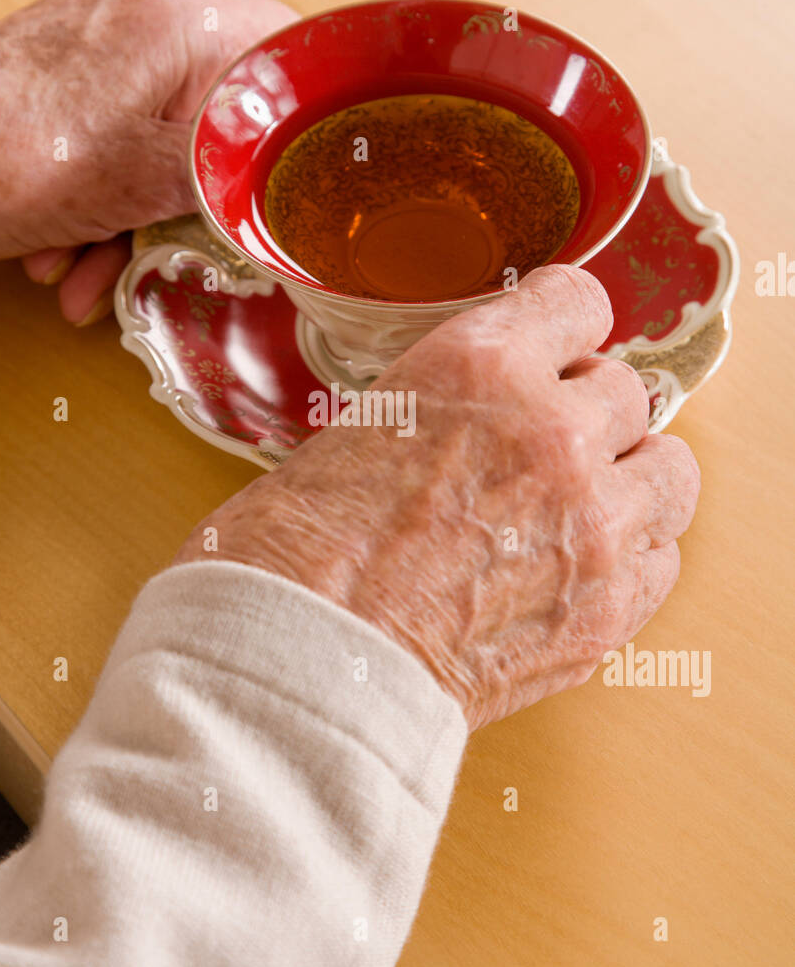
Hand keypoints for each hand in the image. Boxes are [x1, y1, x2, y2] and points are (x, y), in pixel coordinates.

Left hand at [0, 0, 296, 322]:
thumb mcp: (147, 182)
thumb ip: (233, 169)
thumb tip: (285, 186)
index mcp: (176, 20)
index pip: (284, 48)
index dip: (305, 118)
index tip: (307, 174)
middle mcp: (140, 14)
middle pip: (218, 110)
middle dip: (196, 198)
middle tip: (194, 247)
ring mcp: (97, 43)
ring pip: (161, 137)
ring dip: (138, 217)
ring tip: (98, 271)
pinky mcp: (62, 75)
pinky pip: (113, 140)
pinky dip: (101, 201)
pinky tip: (68, 254)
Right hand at [174, 266, 699, 730]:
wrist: (305, 663)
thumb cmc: (298, 552)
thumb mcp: (361, 424)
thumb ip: (450, 404)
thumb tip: (483, 415)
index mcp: (482, 366)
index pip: (578, 302)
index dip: (565, 328)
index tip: (561, 348)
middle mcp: (554, 433)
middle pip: (627, 392)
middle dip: (588, 413)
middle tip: (546, 446)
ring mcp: (593, 524)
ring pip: (670, 471)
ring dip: (630, 479)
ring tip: (583, 505)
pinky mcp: (606, 609)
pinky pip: (662, 559)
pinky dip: (630, 557)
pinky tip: (577, 566)